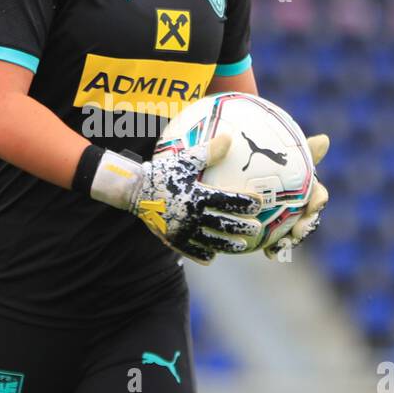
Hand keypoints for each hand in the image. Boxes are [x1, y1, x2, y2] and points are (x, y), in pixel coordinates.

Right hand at [87, 135, 264, 265]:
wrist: (134, 191)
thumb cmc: (162, 173)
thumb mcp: (185, 160)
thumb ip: (208, 151)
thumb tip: (228, 137)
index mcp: (197, 195)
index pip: (228, 200)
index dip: (246, 202)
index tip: (259, 203)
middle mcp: (192, 214)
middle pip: (223, 224)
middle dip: (242, 227)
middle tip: (257, 229)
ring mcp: (182, 230)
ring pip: (211, 241)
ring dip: (228, 245)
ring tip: (242, 247)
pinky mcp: (173, 240)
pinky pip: (192, 250)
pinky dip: (204, 254)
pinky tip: (213, 255)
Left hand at [263, 133, 328, 260]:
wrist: (226, 174)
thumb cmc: (252, 158)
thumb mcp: (268, 152)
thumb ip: (292, 150)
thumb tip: (325, 139)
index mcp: (300, 186)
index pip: (316, 193)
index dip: (319, 200)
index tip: (315, 203)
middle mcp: (295, 203)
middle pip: (308, 217)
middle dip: (308, 226)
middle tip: (299, 230)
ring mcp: (283, 218)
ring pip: (294, 233)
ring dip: (293, 241)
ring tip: (285, 246)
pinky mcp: (268, 231)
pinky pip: (274, 242)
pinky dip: (275, 248)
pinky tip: (270, 253)